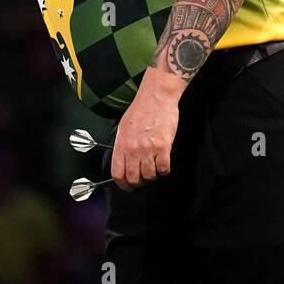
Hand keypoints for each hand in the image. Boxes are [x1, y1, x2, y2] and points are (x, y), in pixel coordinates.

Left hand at [110, 67, 184, 189]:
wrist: (156, 97)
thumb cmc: (141, 110)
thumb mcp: (124, 127)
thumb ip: (122, 146)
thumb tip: (123, 162)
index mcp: (121, 145)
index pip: (118, 174)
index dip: (123, 184)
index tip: (128, 186)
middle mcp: (133, 149)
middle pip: (134, 178)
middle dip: (139, 182)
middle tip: (144, 179)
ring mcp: (148, 149)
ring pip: (150, 176)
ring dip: (153, 176)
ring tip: (155, 168)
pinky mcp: (163, 146)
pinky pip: (164, 168)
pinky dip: (164, 170)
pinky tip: (164, 163)